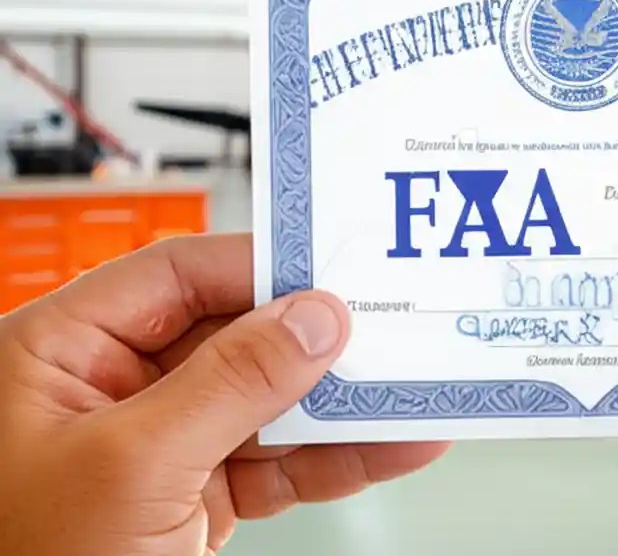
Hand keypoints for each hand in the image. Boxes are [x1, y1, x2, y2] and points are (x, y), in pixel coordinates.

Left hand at [0, 234, 448, 555]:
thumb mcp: (132, 466)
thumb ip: (230, 384)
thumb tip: (312, 321)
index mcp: (61, 353)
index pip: (175, 277)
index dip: (259, 268)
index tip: (334, 271)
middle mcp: (111, 389)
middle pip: (237, 337)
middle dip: (318, 343)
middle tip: (393, 331)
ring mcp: (159, 444)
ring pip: (270, 402)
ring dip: (344, 405)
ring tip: (410, 393)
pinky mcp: (197, 496)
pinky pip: (279, 463)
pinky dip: (338, 460)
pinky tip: (391, 446)